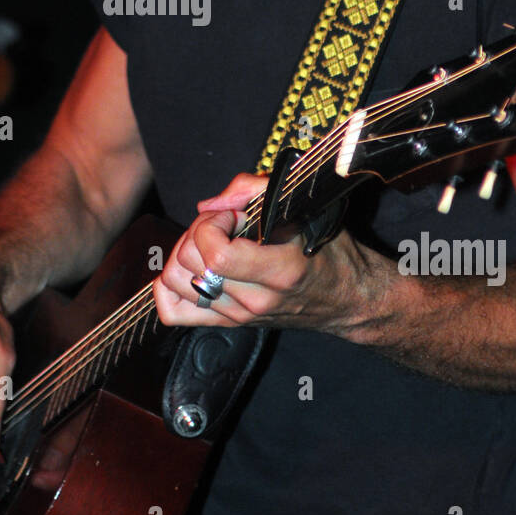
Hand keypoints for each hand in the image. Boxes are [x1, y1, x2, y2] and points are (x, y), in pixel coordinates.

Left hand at [152, 171, 383, 333]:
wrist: (348, 298)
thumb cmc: (330, 251)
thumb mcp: (303, 209)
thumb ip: (253, 191)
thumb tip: (209, 204)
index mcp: (278, 271)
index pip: (215, 255)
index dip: (212, 224)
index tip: (232, 216)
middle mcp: (255, 299)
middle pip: (189, 264)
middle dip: (197, 232)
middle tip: (223, 225)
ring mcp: (240, 316)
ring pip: (175, 284)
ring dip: (183, 254)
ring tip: (209, 243)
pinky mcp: (229, 323)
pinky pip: (175, 313)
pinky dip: (167, 288)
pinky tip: (184, 268)